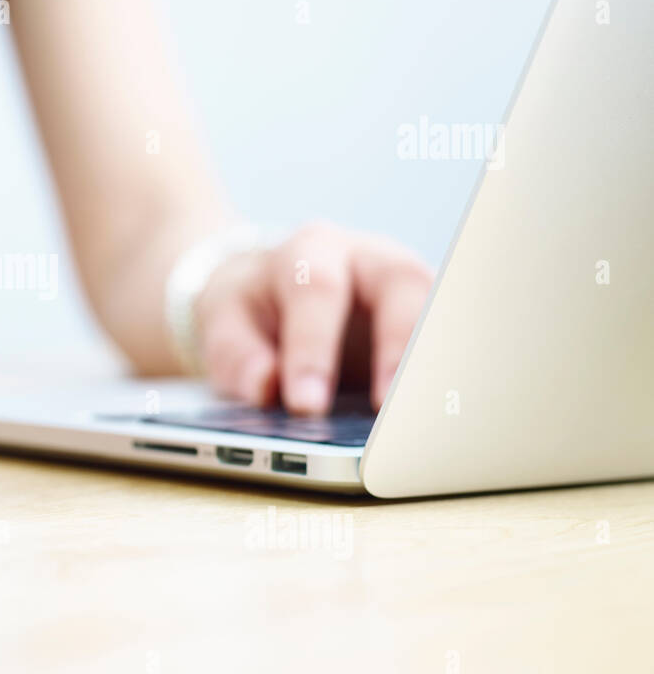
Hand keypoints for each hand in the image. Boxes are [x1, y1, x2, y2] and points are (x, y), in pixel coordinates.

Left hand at [195, 223, 433, 414]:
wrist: (271, 288)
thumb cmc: (252, 307)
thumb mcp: (223, 320)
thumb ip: (236, 352)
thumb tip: (264, 386)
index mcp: (310, 251)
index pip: (317, 290)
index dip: (314, 349)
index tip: (306, 405)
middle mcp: (368, 258)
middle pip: (401, 284)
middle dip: (397, 350)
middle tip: (385, 412)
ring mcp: (408, 285)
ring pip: (440, 310)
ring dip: (436, 366)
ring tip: (426, 423)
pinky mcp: (430, 317)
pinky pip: (449, 342)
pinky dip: (447, 378)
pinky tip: (443, 418)